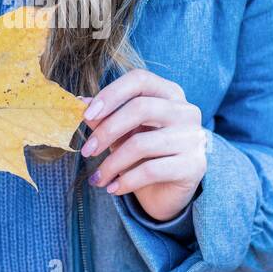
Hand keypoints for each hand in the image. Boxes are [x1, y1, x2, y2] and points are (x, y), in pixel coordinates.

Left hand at [80, 69, 205, 221]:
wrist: (168, 192)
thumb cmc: (143, 155)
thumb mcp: (121, 133)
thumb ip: (104, 117)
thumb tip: (79, 103)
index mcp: (169, 93)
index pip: (139, 79)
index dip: (111, 94)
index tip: (87, 115)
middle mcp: (186, 111)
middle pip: (140, 108)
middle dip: (107, 131)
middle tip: (87, 151)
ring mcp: (193, 138)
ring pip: (142, 143)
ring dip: (112, 163)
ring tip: (98, 177)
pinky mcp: (193, 165)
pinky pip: (151, 170)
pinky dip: (126, 181)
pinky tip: (113, 188)